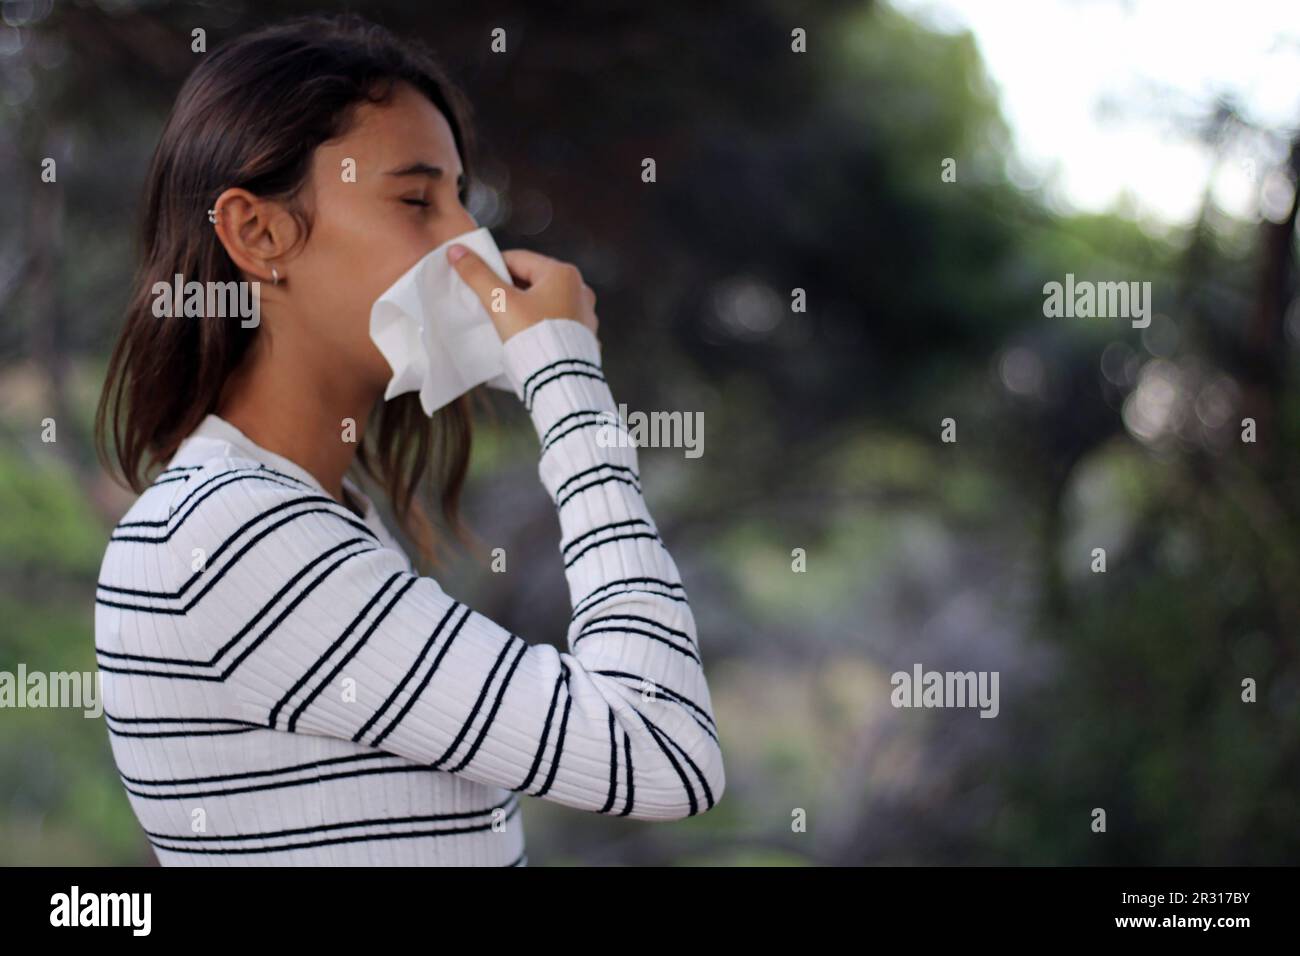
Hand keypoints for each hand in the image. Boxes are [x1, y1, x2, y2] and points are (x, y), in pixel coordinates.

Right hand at [448, 244, 598, 343]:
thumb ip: (478, 275)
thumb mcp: (501, 302)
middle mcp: (580, 289)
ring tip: (506, 320)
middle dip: (509, 289)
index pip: (518, 259)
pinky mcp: (584, 335)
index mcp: (563, 273)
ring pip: (544, 300)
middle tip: (490, 303)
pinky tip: (525, 334)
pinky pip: (555, 320)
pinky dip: (539, 322)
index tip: (477, 280)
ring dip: (524, 306)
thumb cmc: (532, 336)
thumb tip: (456, 251)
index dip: (493, 267)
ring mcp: (585, 313)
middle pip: (533, 279)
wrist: (559, 380)